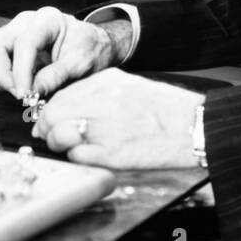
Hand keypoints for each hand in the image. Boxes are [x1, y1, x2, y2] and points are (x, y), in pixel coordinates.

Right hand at [0, 6, 118, 99]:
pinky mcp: (10, 44)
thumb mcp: (81, 64)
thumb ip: (56, 76)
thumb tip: (32, 92)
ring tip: (22, 92)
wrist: (94, 46)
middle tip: (20, 95)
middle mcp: (26, 21)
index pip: (24, 44)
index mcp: (47, 19)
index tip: (25, 95)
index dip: (20, 72)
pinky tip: (20, 86)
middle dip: (2, 74)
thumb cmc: (90, 50)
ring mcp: (15, 31)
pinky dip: (0, 76)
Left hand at [31, 69, 203, 169]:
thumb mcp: (129, 86)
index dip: (49, 111)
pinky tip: (88, 156)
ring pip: (59, 135)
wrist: (194, 126)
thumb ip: (98, 92)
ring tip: (68, 147)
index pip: (61, 95)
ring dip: (58, 143)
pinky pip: (78, 156)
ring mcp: (106, 127)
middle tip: (48, 135)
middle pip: (54, 114)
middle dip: (46, 127)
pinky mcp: (112, 154)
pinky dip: (77, 158)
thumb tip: (69, 106)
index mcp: (106, 82)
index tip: (48, 120)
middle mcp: (102, 101)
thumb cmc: (164, 108)